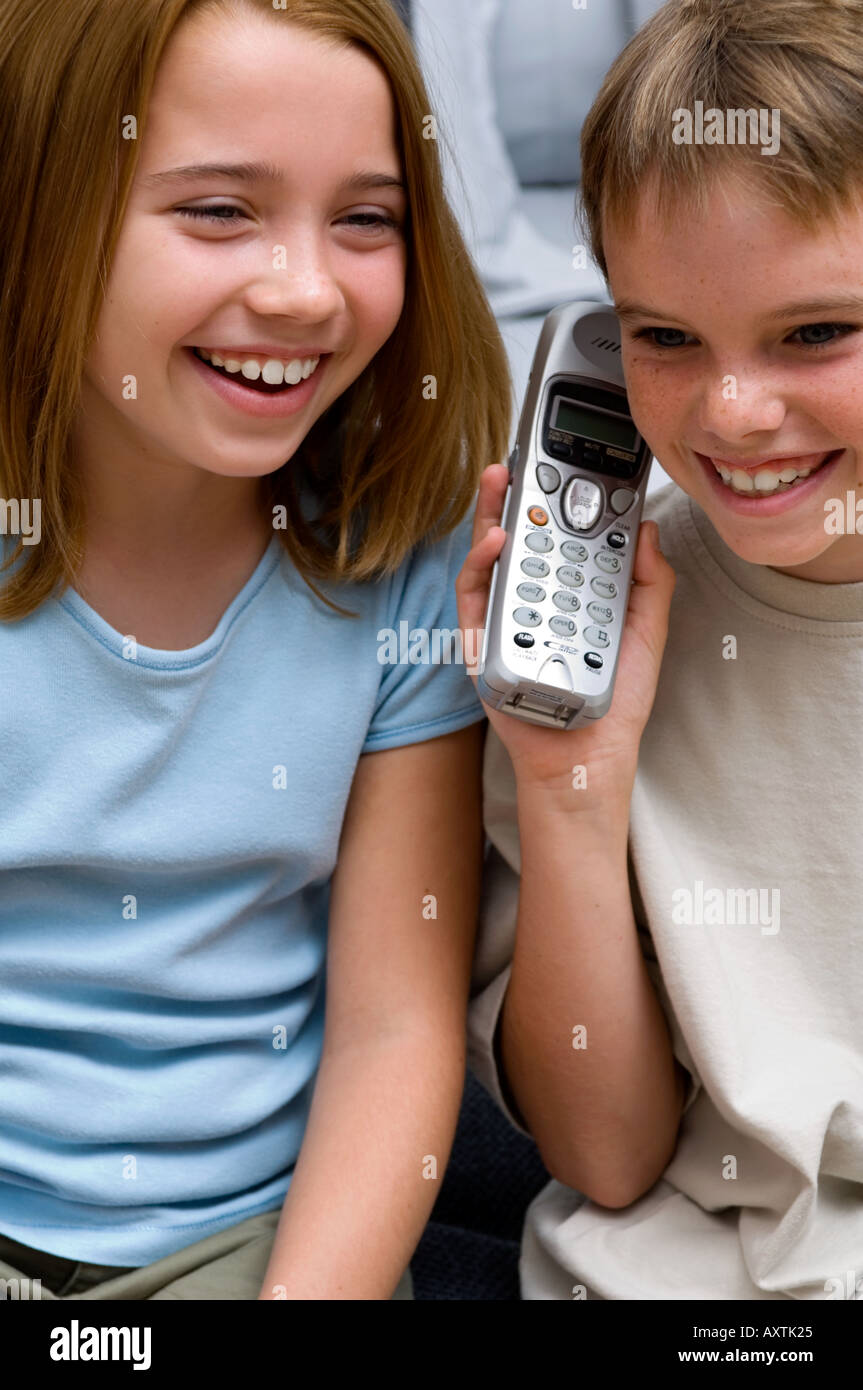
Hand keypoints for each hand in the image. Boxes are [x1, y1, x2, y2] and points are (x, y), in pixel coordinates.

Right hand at [455, 463, 676, 803]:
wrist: (590, 755)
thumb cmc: (616, 700)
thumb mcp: (646, 631)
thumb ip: (649, 582)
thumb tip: (646, 529)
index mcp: (571, 591)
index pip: (562, 534)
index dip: (563, 496)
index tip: (570, 462)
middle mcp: (535, 599)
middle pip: (521, 535)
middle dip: (518, 491)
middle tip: (521, 454)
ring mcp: (505, 618)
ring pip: (491, 557)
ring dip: (492, 514)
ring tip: (502, 479)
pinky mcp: (481, 641)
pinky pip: (474, 597)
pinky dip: (481, 564)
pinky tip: (498, 540)